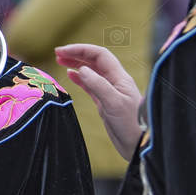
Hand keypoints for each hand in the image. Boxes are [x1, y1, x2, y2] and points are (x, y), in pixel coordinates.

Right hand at [55, 43, 143, 158]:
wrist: (138, 145)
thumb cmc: (131, 124)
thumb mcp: (114, 103)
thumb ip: (98, 85)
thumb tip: (82, 70)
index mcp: (119, 77)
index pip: (99, 55)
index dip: (81, 50)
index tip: (63, 51)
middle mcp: (115, 81)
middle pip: (94, 60)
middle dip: (76, 54)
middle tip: (57, 53)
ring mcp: (109, 91)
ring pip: (91, 71)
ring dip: (76, 64)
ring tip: (60, 60)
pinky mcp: (104, 102)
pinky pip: (90, 85)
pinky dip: (79, 78)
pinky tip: (70, 75)